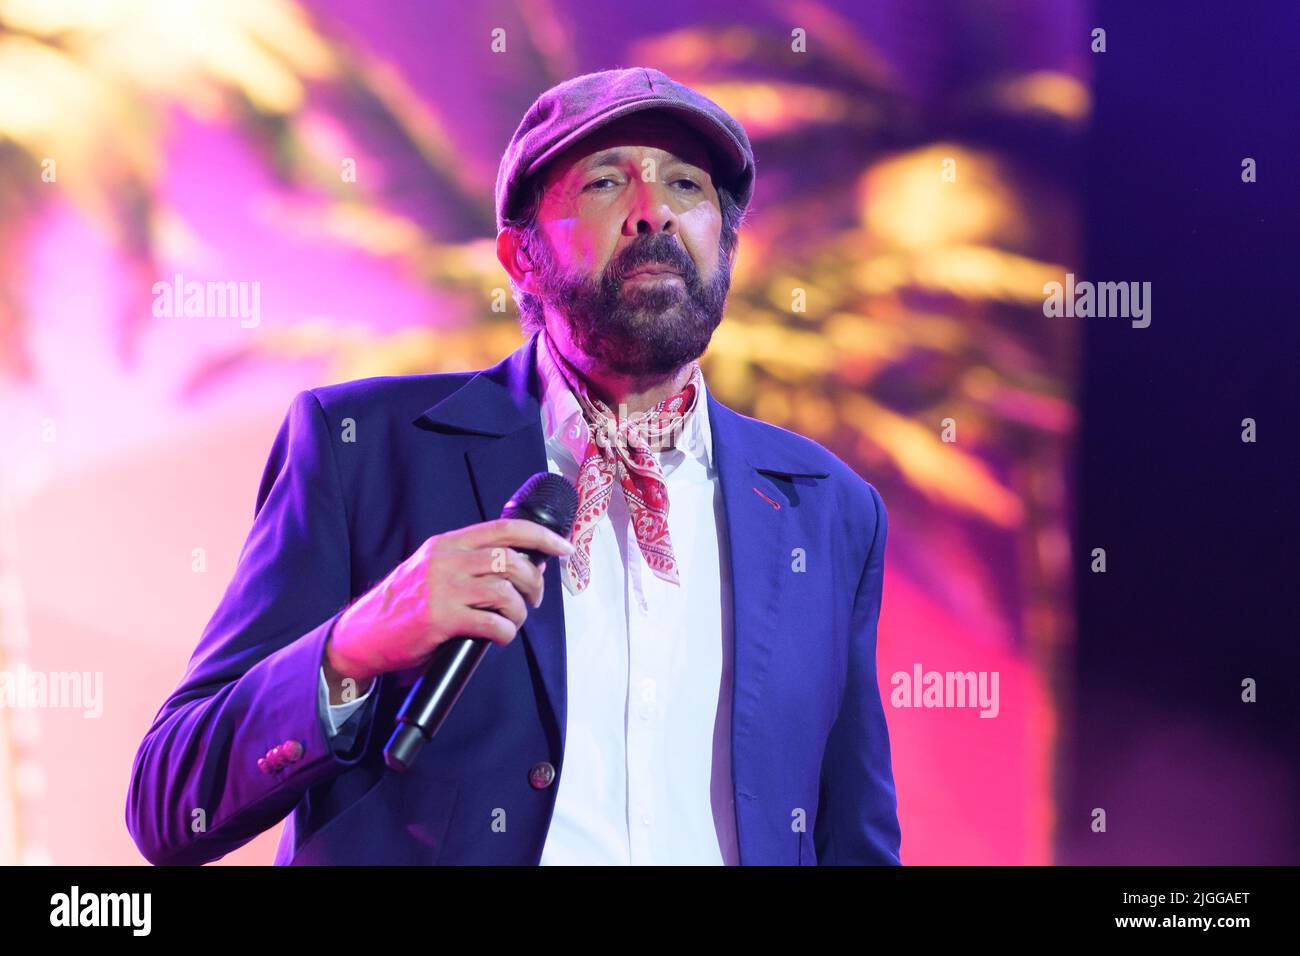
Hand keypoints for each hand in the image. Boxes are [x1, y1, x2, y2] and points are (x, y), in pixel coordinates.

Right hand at [323, 519, 573, 689]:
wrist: (362, 634)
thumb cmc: (404, 605)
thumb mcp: (434, 570)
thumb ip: (472, 564)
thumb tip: (527, 564)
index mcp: (447, 544)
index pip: (505, 528)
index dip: (541, 536)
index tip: (563, 547)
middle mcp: (445, 561)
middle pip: (511, 560)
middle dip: (534, 582)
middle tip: (533, 599)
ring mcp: (442, 590)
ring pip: (504, 592)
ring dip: (519, 611)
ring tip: (512, 621)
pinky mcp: (439, 620)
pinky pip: (492, 624)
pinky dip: (505, 633)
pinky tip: (499, 637)